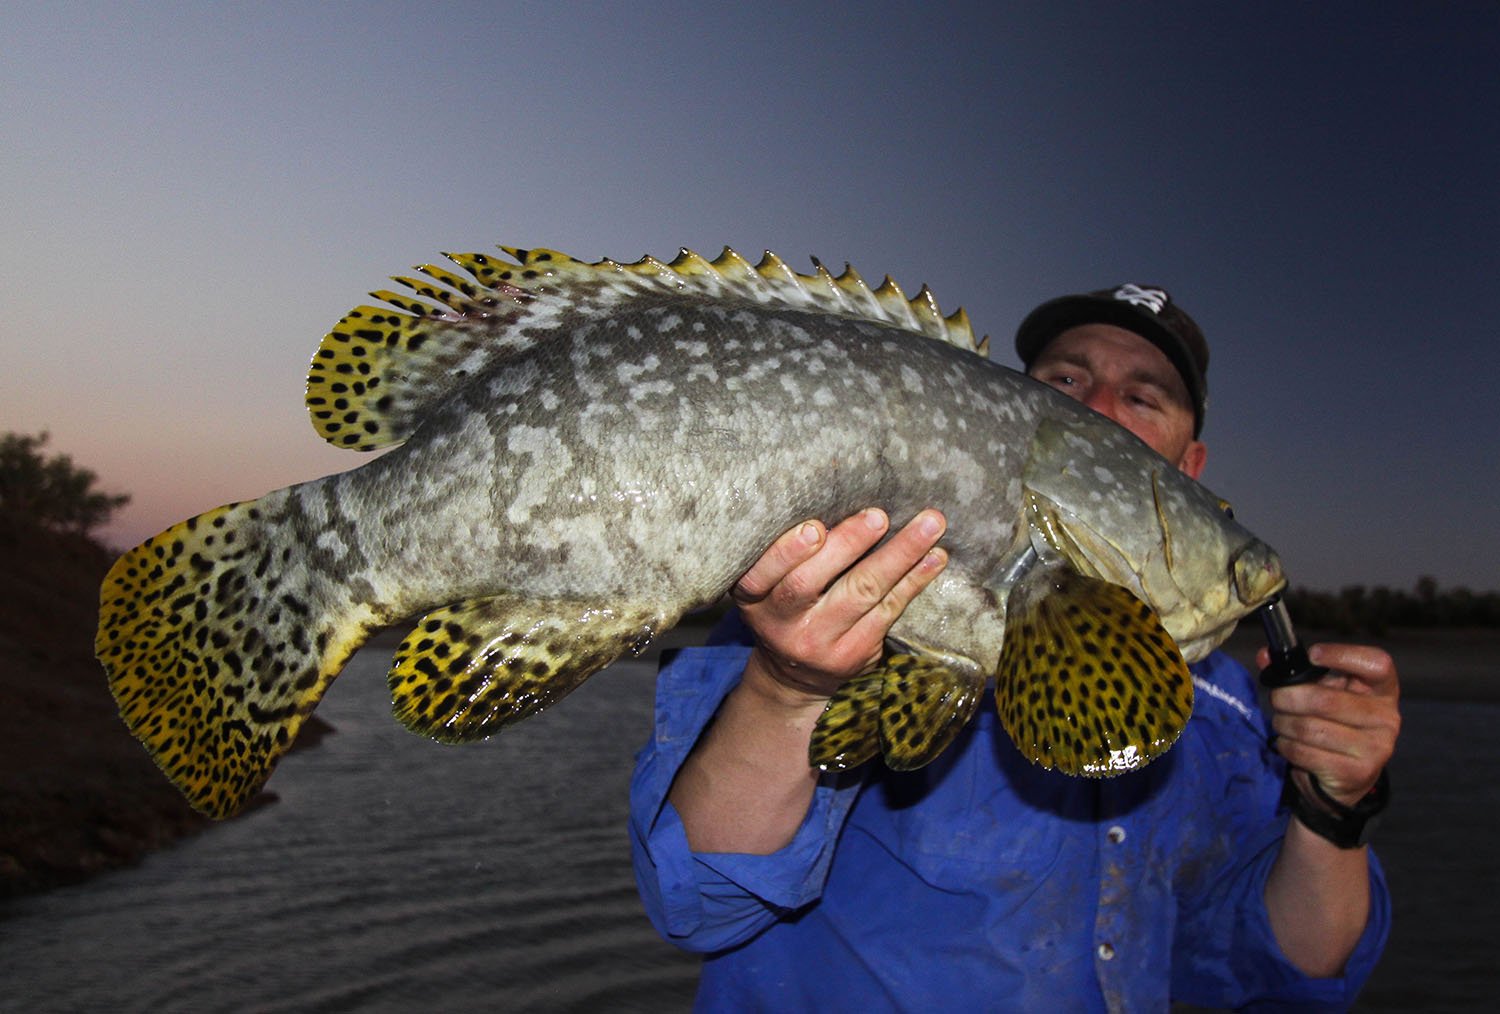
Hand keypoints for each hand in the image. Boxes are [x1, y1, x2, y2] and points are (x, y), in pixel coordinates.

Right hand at [732, 508, 948, 700]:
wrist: (794, 677)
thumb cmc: (784, 608)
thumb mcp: (767, 586)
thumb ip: (789, 553)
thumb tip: (840, 493)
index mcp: (753, 597)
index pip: (762, 574)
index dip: (787, 552)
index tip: (815, 528)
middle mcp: (780, 623)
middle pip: (811, 584)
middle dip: (848, 545)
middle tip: (878, 516)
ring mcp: (819, 642)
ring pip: (861, 593)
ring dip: (899, 555)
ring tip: (928, 525)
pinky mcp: (854, 654)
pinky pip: (889, 610)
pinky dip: (914, 579)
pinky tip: (935, 556)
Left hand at [1259, 642, 1400, 805]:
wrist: (1348, 775)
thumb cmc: (1335, 722)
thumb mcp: (1324, 692)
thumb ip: (1297, 671)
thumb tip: (1265, 656)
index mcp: (1382, 690)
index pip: (1376, 663)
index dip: (1342, 655)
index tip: (1313, 655)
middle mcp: (1386, 718)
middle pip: (1324, 699)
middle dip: (1287, 698)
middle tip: (1277, 699)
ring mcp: (1375, 748)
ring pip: (1309, 728)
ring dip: (1283, 724)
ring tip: (1283, 723)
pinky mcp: (1357, 772)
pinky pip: (1304, 752)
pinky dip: (1287, 746)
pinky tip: (1289, 744)